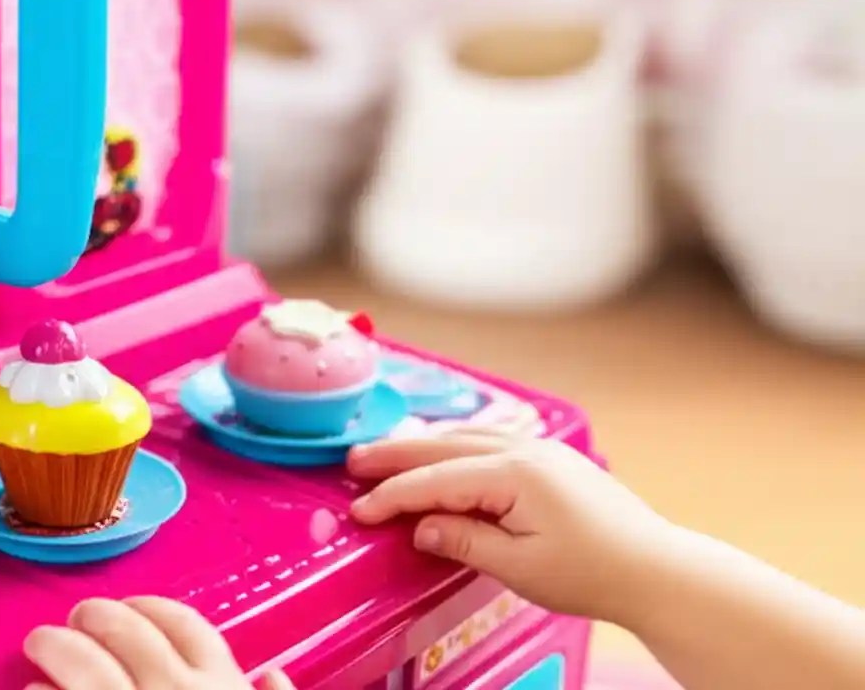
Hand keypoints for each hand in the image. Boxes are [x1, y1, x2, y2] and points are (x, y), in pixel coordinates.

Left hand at [24, 597, 294, 689]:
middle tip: (78, 616)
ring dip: (56, 647)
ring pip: (83, 665)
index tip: (134, 609)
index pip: (184, 624)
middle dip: (96, 617)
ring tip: (39, 642)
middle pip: (125, 633)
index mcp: (223, 687)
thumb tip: (272, 674)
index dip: (152, 609)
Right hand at [348, 430, 674, 623]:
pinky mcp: (551, 460)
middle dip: (396, 455)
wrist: (656, 569)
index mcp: (516, 474)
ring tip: (385, 454)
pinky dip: (455, 445)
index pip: (436, 480)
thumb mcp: (520, 567)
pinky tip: (442, 451)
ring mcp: (541, 450)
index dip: (393, 496)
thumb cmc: (594, 572)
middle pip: (444, 446)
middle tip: (354, 462)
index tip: (360, 510)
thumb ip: (464, 540)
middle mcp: (526, 451)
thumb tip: (421, 526)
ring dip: (423, 446)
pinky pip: (491, 441)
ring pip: (466, 438)